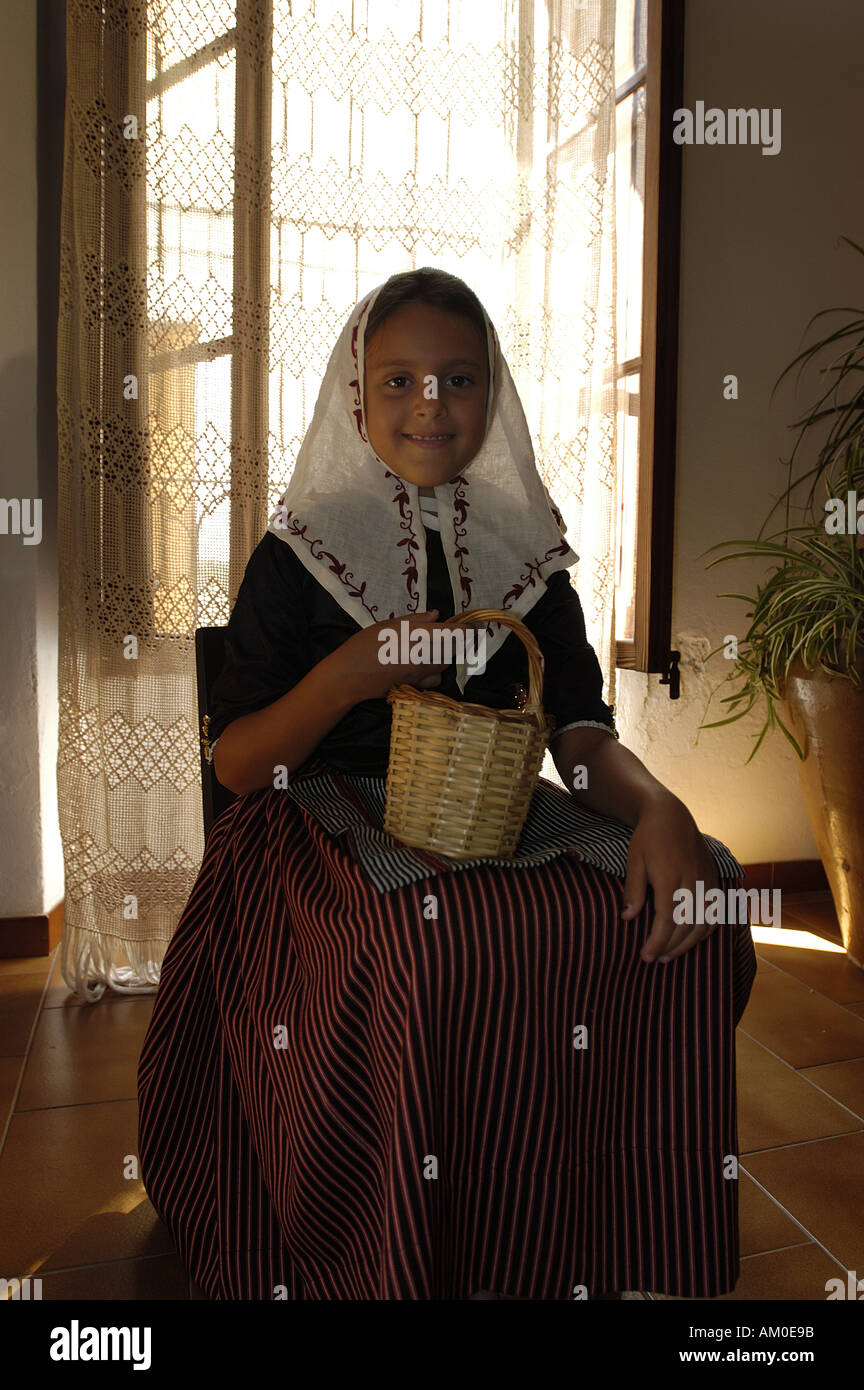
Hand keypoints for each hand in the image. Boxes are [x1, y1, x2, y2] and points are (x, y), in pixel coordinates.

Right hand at [331, 608, 468, 701]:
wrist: (350, 676)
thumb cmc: (364, 645)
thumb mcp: (387, 625)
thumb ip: (415, 620)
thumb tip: (436, 615)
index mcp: (417, 635)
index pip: (452, 632)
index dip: (467, 629)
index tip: (475, 626)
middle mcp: (424, 655)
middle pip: (454, 649)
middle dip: (459, 642)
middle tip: (458, 635)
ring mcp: (422, 673)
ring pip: (446, 663)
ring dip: (447, 655)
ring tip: (436, 648)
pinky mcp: (417, 685)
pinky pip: (436, 678)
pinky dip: (437, 672)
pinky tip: (426, 667)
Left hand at [621, 789, 719, 963]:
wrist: (671, 815)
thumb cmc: (648, 838)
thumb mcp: (634, 860)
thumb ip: (633, 890)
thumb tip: (627, 918)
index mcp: (670, 874)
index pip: (667, 917)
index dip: (657, 940)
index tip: (645, 956)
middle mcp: (692, 879)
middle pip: (686, 924)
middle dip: (670, 946)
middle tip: (653, 959)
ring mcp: (707, 880)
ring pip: (704, 922)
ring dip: (687, 944)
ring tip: (668, 955)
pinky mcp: (714, 880)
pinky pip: (715, 913)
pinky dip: (705, 931)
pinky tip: (690, 940)